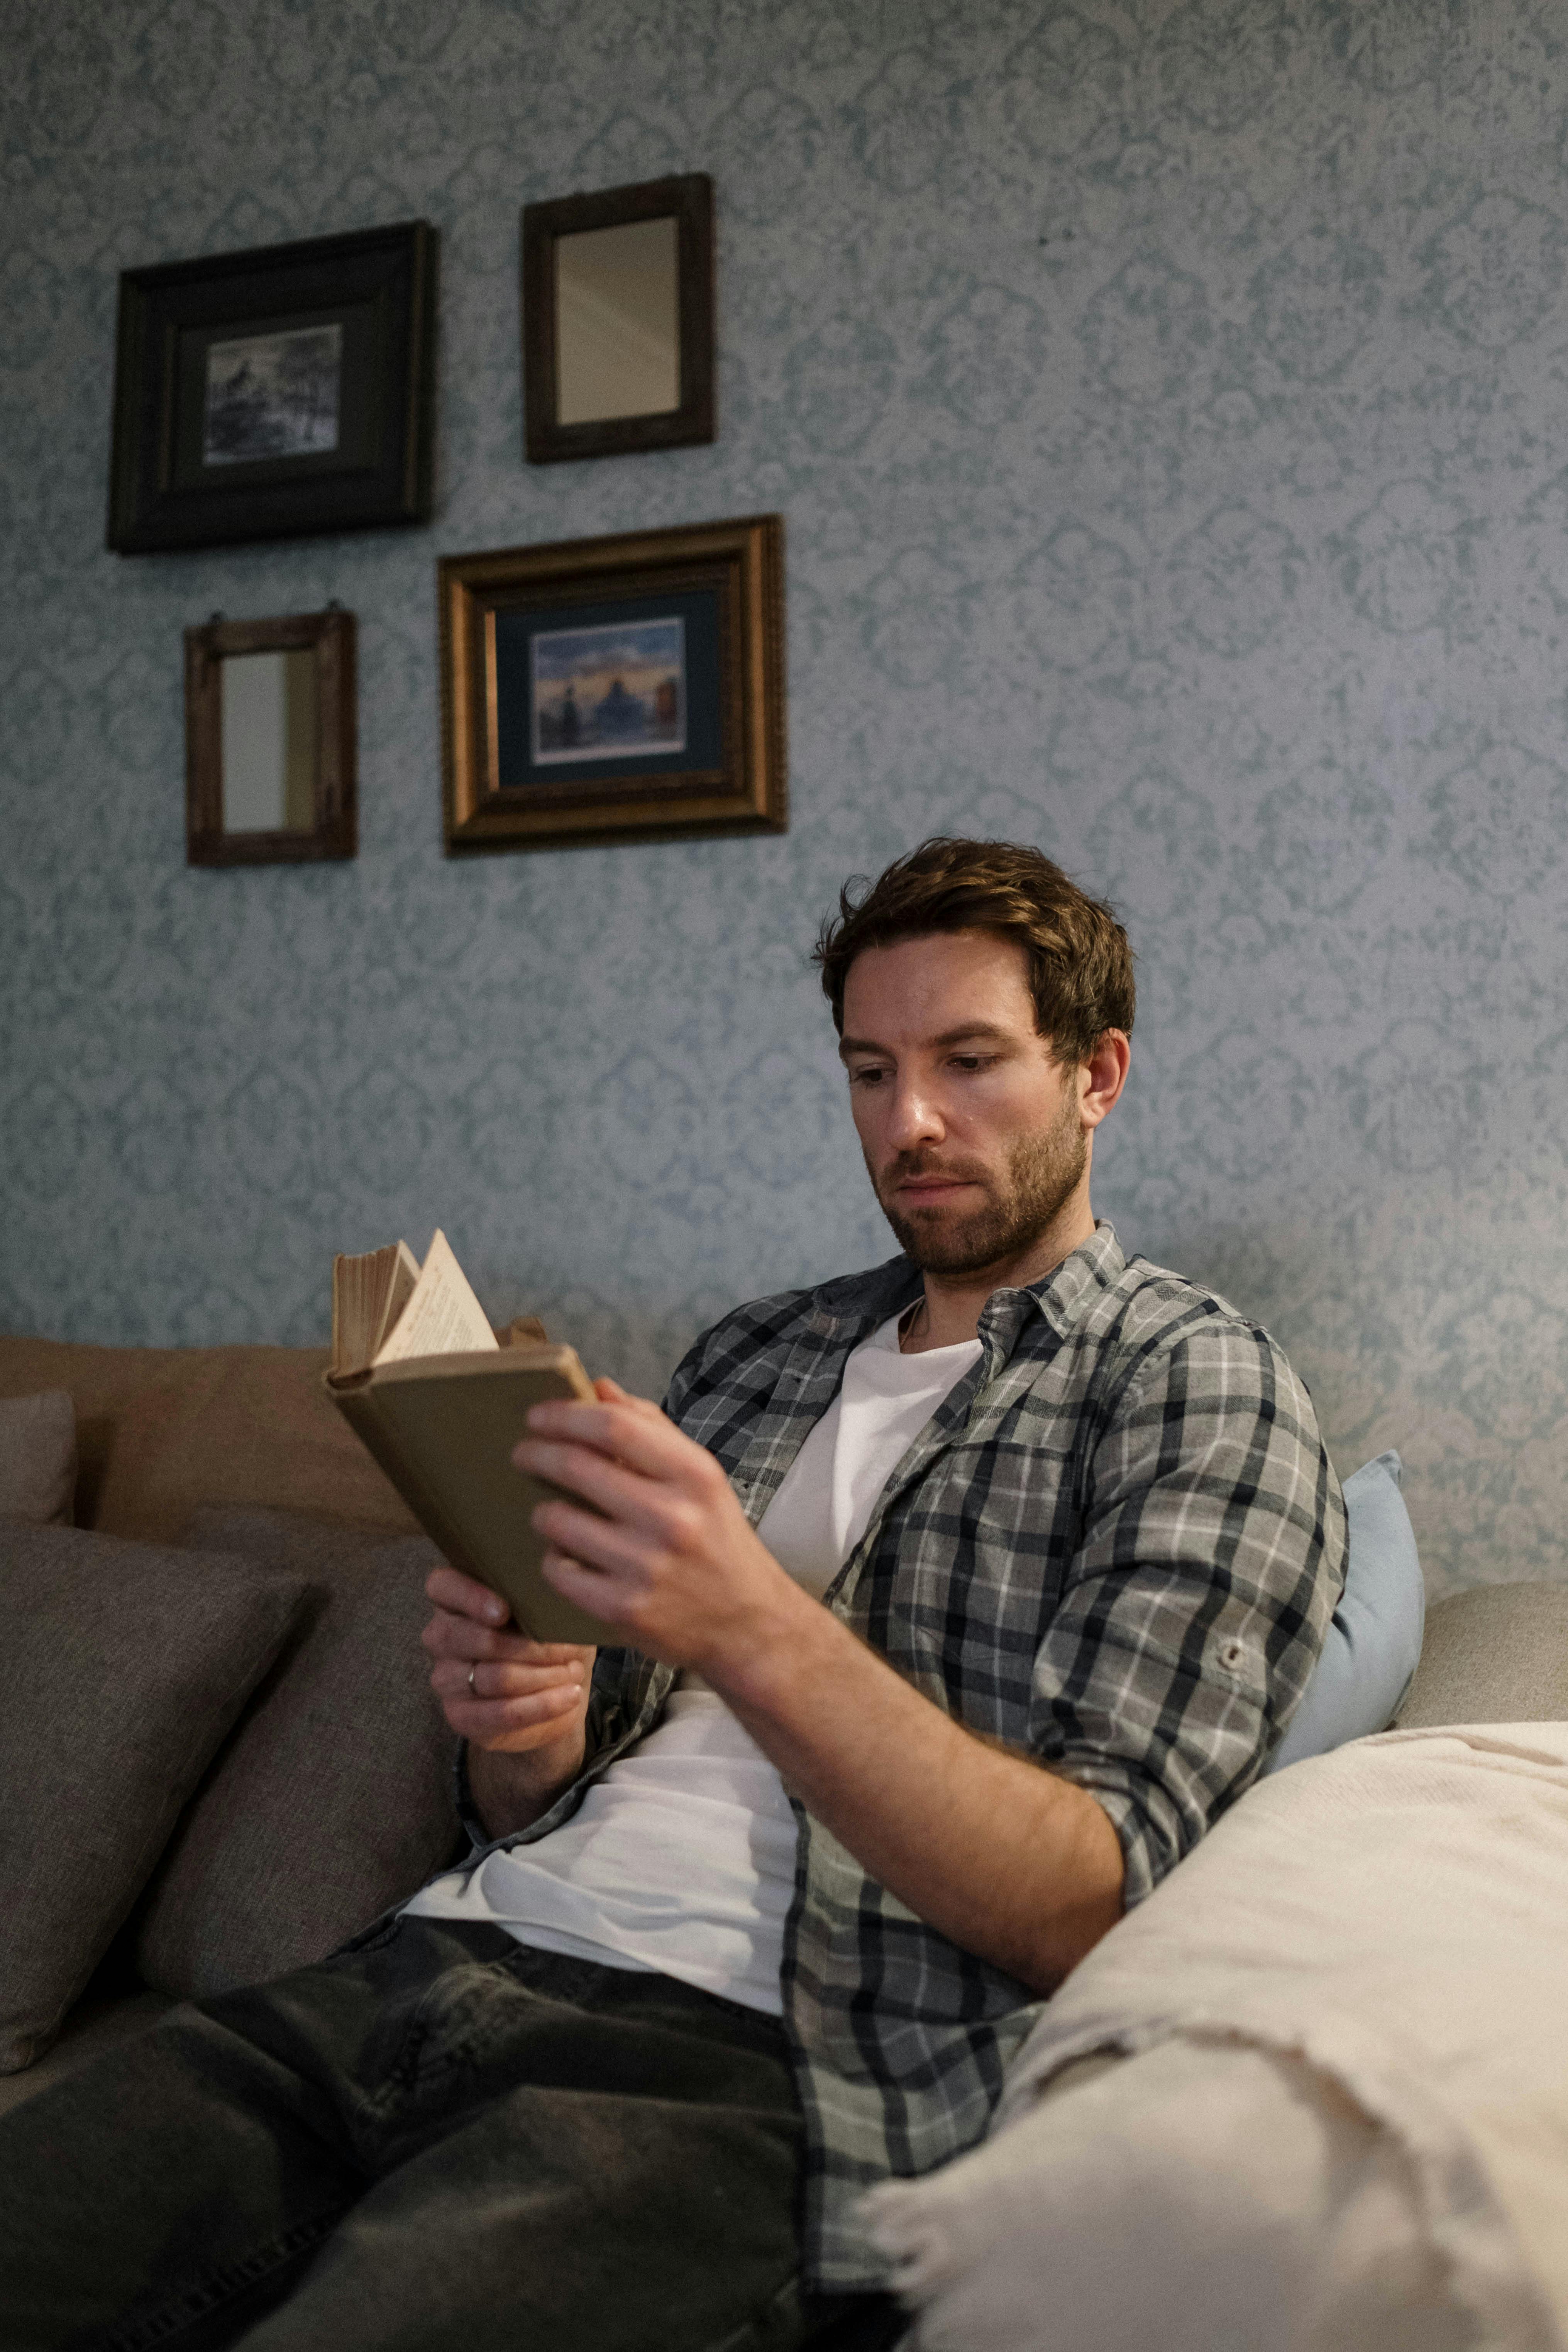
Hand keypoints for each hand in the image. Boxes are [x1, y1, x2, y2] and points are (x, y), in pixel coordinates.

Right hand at [420, 1561, 592, 1759]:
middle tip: (568, 1650)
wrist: (551, 1697)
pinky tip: (570, 1695)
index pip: (442, 1586)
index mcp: (455, 1598)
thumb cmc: (548, 1640)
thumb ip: (542, 1597)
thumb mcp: (552, 1612)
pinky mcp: (459, 1715)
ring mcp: (446, 1678)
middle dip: (530, 1646)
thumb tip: (556, 1597)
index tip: (505, 1611)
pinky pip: (500, 1713)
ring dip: (543, 1676)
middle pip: (476, 1638)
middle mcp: (441, 1636)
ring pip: (493, 1677)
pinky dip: (542, 1705)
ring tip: (574, 1672)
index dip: (470, 1596)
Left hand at [512, 1377, 801, 1678]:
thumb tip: (599, 1388)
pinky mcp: (624, 1610)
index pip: (613, 1425)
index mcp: (695, 1475)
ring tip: (549, 1511)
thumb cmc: (717, 1540)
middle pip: (577, 1467)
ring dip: (543, 1510)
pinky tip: (566, 1555)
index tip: (537, 1415)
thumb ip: (653, 1428)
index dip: (565, 1415)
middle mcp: (673, 1519)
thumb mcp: (701, 1478)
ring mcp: (646, 1567)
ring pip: (558, 1521)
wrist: (749, 1624)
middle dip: (536, 1454)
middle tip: (523, 1454)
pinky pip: (558, 1571)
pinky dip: (553, 1559)